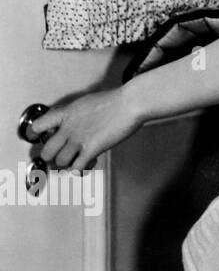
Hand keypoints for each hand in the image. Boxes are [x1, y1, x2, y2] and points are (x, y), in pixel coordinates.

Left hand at [26, 89, 142, 171]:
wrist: (131, 102)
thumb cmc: (116, 100)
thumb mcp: (88, 102)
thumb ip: (77, 114)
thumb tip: (76, 122)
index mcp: (66, 113)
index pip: (38, 126)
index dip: (35, 135)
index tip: (38, 139)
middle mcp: (68, 127)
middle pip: (46, 151)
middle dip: (52, 157)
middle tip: (58, 156)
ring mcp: (79, 139)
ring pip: (60, 162)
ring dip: (67, 164)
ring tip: (76, 161)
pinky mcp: (91, 149)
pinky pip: (77, 168)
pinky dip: (80, 170)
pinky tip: (86, 165)